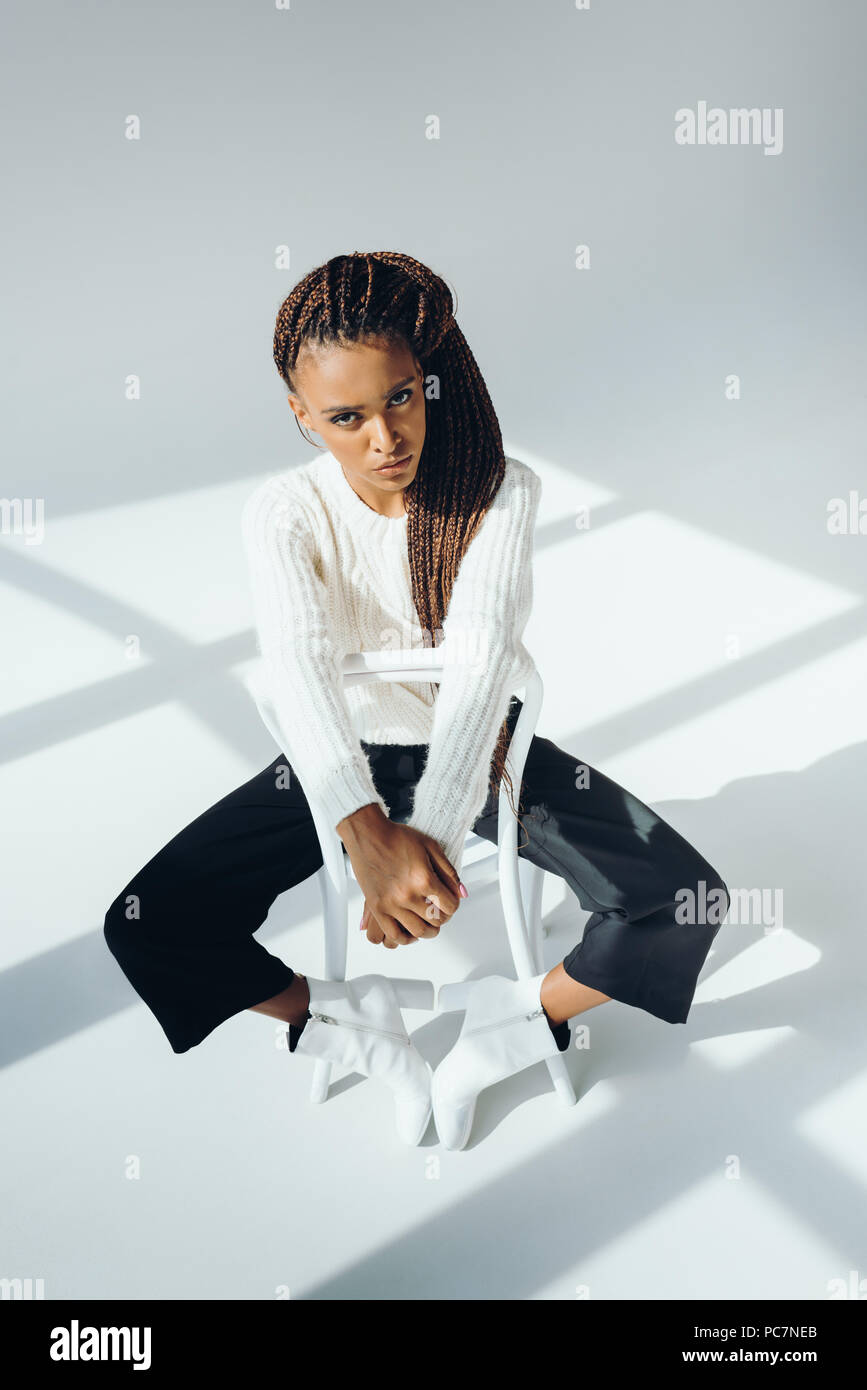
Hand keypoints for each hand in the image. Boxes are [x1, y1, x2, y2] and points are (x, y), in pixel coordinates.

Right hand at [338, 811, 461, 948]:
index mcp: (424, 878)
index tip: (450, 904)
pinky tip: (409, 932)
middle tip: (441, 914)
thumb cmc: (397, 837)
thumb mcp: (431, 847)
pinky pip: (393, 934)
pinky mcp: (376, 908)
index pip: (450, 905)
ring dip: (428, 932)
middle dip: (442, 918)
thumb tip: (462, 893)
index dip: (454, 906)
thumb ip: (449, 872)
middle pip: (435, 921)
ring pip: (417, 932)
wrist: (369, 834)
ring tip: (428, 925)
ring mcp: (391, 903)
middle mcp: (408, 894)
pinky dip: (404, 939)